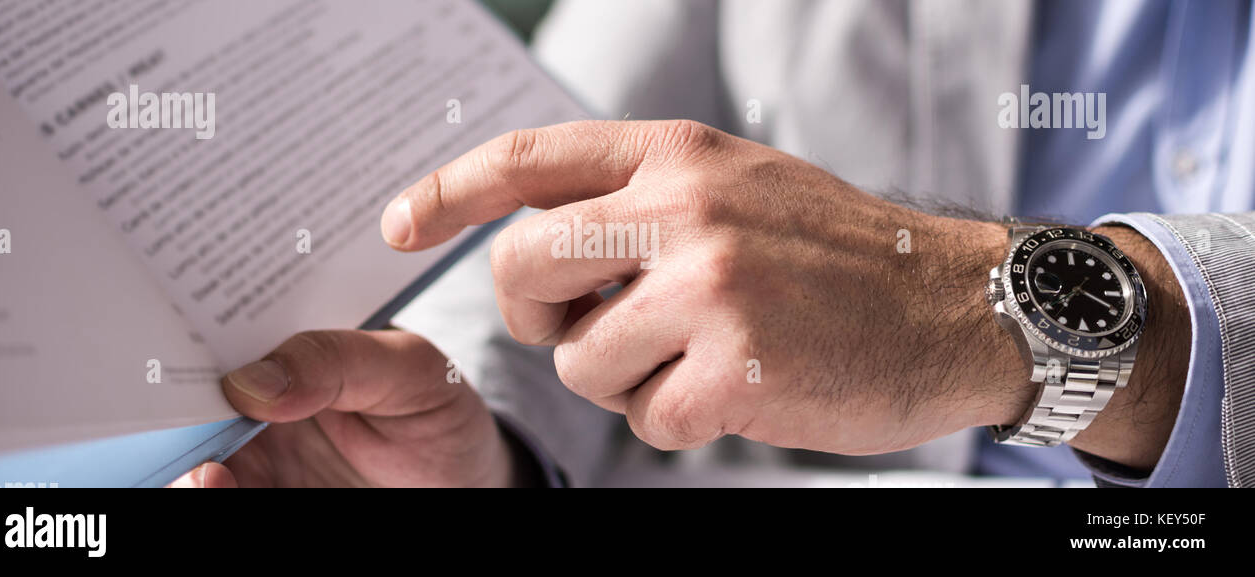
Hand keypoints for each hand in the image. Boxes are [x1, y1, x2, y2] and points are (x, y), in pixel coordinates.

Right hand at [169, 330, 516, 486]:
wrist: (464, 481)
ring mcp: (252, 454)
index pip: (211, 333)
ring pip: (188, 458)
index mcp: (279, 349)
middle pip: (179, 401)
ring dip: (177, 464)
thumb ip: (338, 360)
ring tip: (203, 472)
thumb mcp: (407, 369)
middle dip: (156, 408)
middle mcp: (251, 401)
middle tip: (159, 418)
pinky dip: (204, 491)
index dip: (176, 334)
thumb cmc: (436, 408)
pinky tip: (212, 485)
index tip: (161, 347)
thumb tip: (250, 380)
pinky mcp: (262, 494)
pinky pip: (220, 494)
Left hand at [379, 120, 1030, 454]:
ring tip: (697, 359)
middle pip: (521, 269)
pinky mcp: (735, 369)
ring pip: (578, 364)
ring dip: (622, 381)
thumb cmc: (838, 254)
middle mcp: (684, 209)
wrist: (953, 305)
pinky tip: (735, 394)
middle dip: (536, 318)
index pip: (529, 159)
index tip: (398, 225)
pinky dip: (676, 421)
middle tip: (584, 329)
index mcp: (678, 154)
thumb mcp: (737, 186)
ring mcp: (709, 287)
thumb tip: (538, 242)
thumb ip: (641, 199)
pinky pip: (644, 420)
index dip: (448, 190)